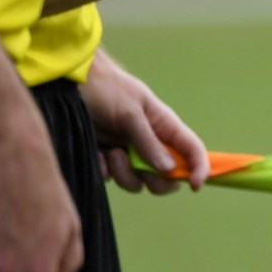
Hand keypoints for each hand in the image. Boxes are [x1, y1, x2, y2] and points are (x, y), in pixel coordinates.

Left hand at [81, 50, 209, 195]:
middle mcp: (151, 143)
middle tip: (139, 170)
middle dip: (154, 180)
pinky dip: (105, 171)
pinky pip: (112, 179)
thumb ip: (148, 142)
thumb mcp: (130, 113)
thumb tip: (169, 169)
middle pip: (166, 176)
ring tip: (112, 153)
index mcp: (164, 126)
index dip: (200, 168)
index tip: (195, 186)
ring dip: (125, 174)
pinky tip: (98, 154)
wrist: (71, 85)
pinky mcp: (108, 159)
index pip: (192, 150)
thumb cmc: (107, 89)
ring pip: (138, 182)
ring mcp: (129, 152)